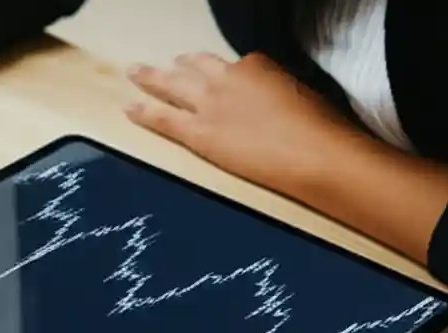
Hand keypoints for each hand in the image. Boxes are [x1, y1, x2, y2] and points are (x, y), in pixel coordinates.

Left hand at [125, 52, 360, 194]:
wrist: (312, 154)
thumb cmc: (319, 127)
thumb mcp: (302, 95)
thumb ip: (279, 93)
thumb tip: (274, 102)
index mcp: (256, 66)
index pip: (236, 65)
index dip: (230, 74)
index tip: (227, 78)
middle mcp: (227, 79)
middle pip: (196, 67)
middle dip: (181, 65)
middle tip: (169, 63)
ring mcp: (209, 104)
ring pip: (172, 85)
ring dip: (151, 77)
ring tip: (134, 72)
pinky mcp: (198, 133)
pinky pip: (163, 118)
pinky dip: (143, 112)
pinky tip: (128, 107)